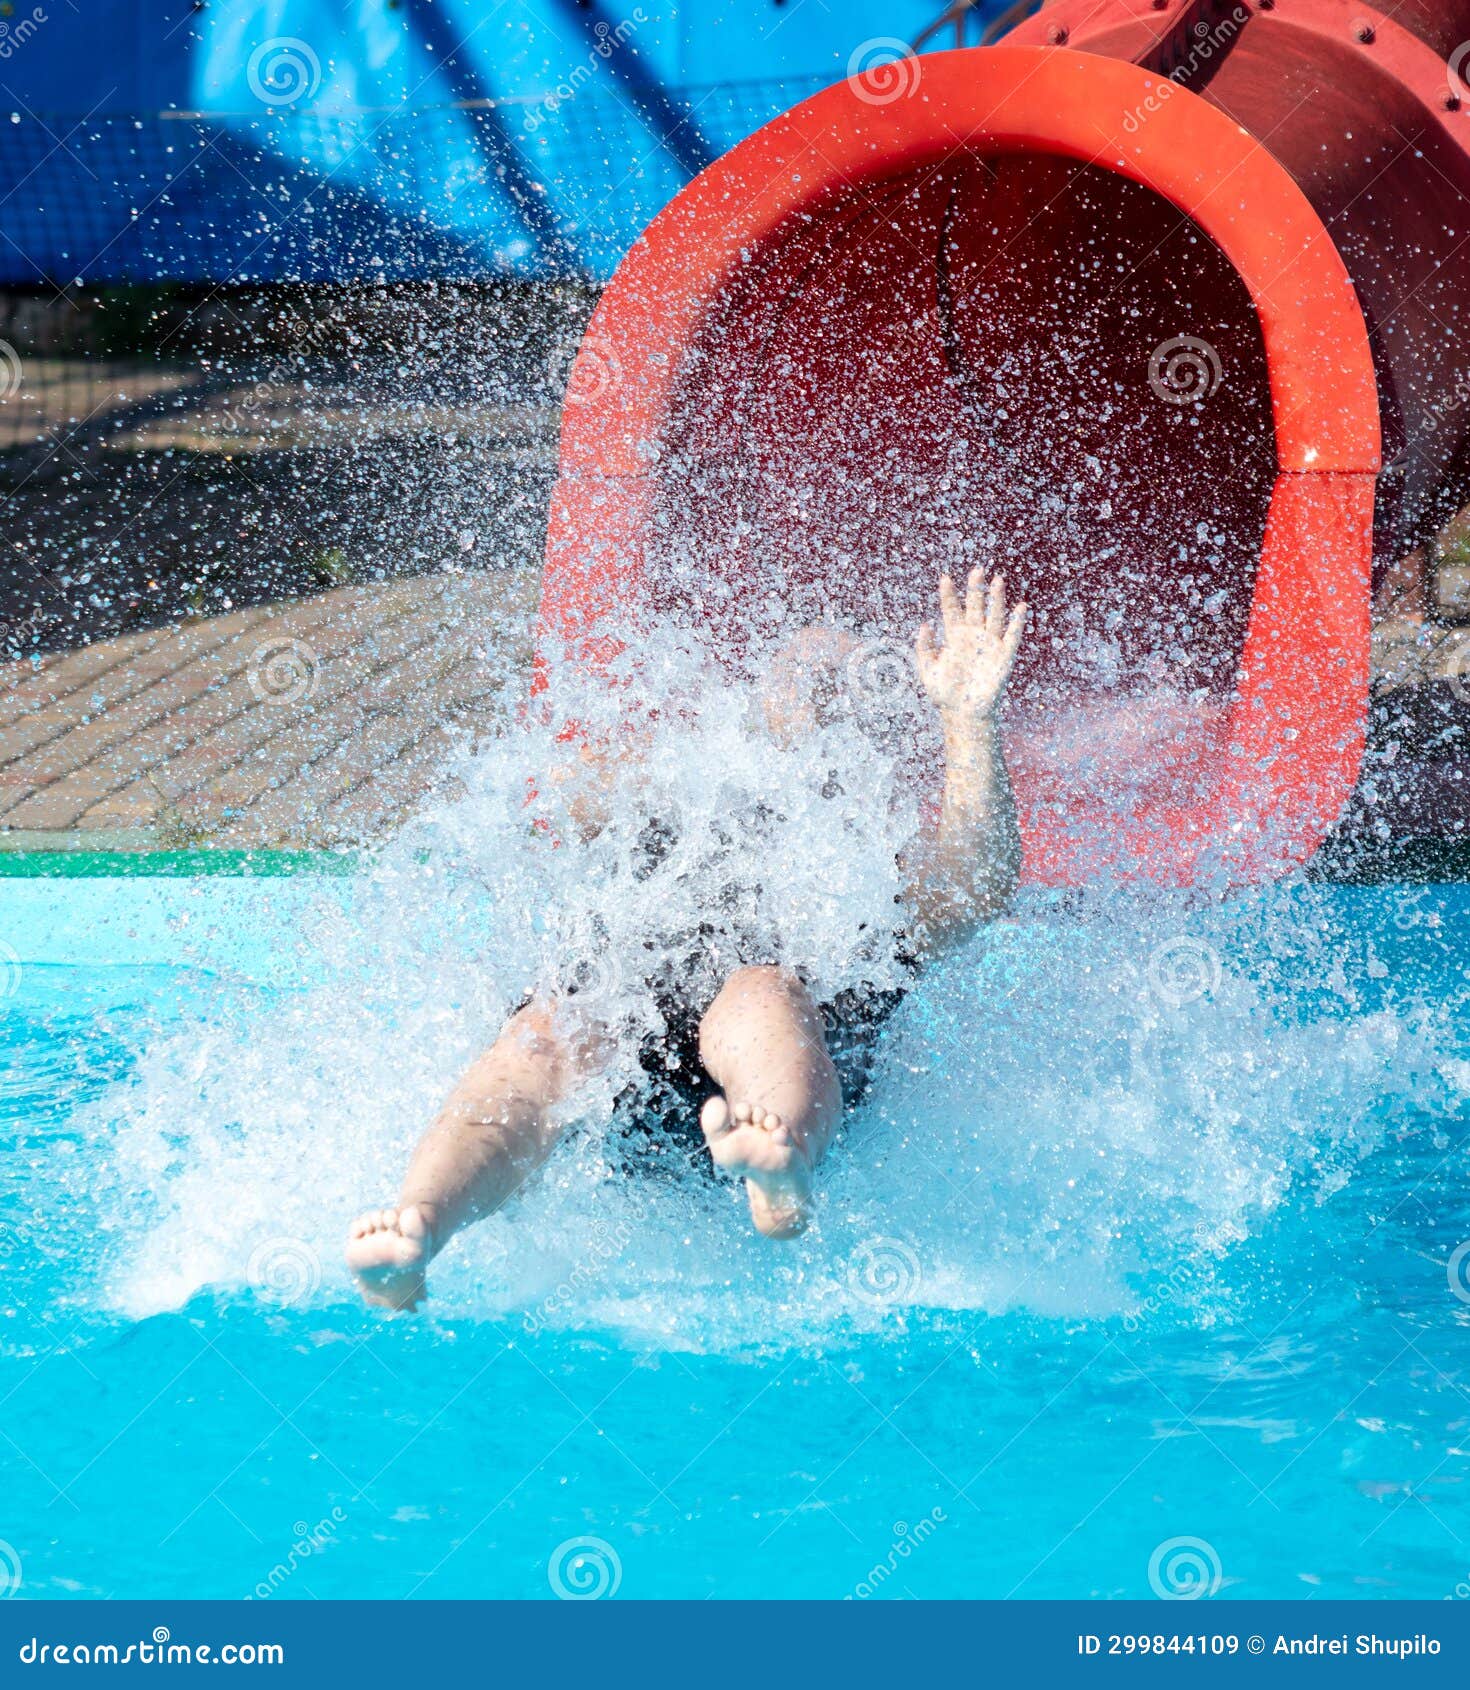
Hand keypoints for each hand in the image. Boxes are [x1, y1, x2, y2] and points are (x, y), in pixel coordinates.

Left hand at [915, 569, 1026, 722]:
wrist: (963, 714)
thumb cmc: (944, 693)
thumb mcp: (928, 669)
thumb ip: (925, 647)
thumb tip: (925, 624)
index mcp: (954, 637)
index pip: (952, 610)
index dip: (949, 595)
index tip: (945, 578)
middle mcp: (973, 636)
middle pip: (975, 606)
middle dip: (975, 589)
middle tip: (976, 570)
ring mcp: (989, 644)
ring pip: (994, 616)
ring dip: (997, 599)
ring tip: (997, 580)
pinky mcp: (1004, 656)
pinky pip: (1012, 636)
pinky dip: (1017, 622)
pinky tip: (1020, 607)